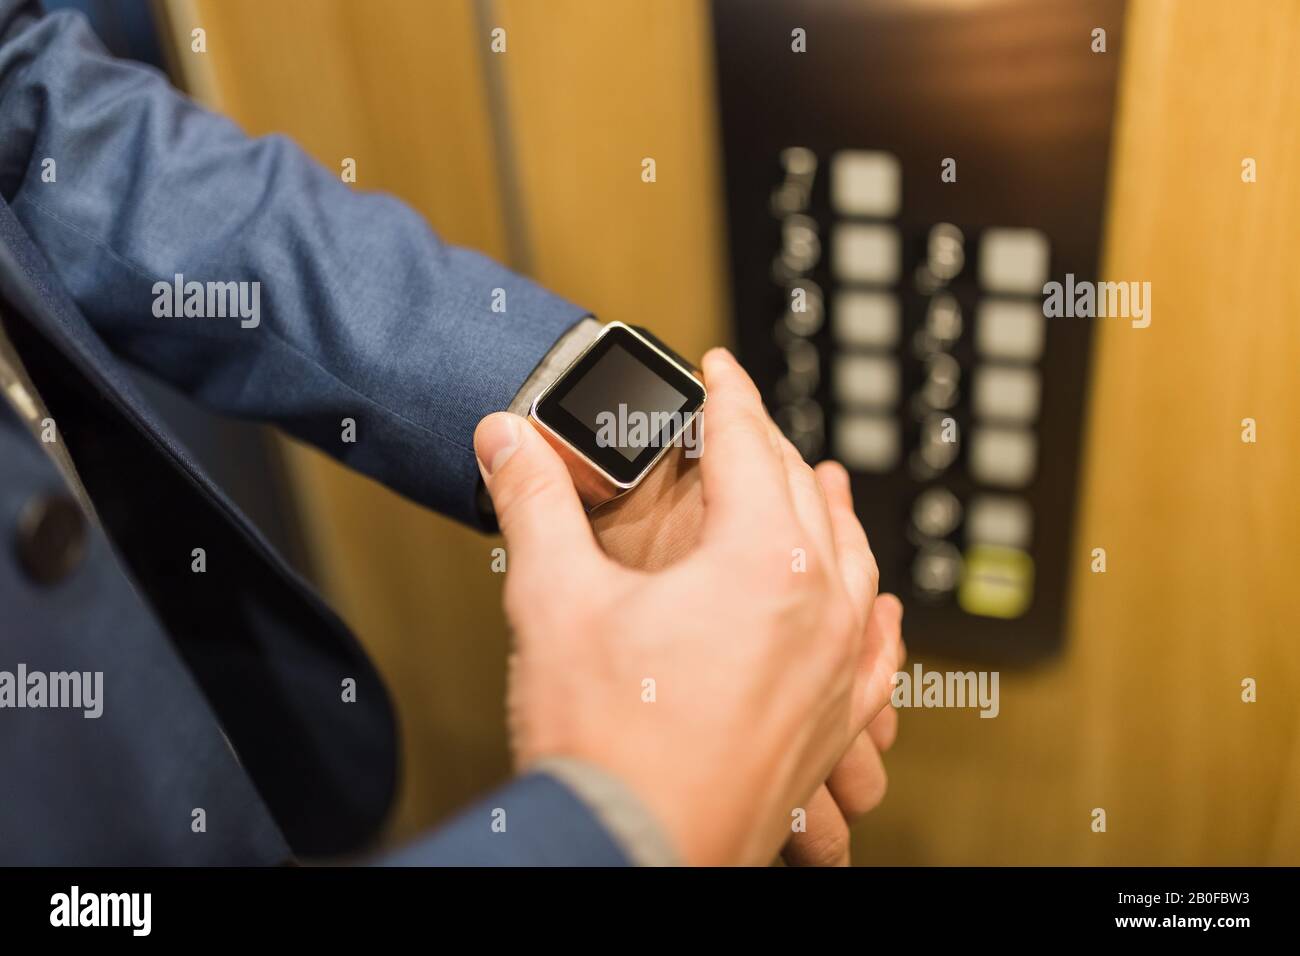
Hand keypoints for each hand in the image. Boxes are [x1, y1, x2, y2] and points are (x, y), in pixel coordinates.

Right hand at [474, 348, 895, 865]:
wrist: (631, 857)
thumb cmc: (604, 745)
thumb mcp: (553, 601)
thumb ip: (533, 503)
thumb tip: (505, 438)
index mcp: (763, 560)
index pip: (748, 444)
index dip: (727, 393)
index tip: (718, 366)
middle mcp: (820, 607)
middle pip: (805, 494)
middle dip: (769, 445)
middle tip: (741, 420)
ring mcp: (835, 669)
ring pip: (854, 562)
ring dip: (831, 511)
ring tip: (822, 481)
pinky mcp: (834, 723)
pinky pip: (876, 647)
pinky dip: (872, 608)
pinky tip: (876, 604)